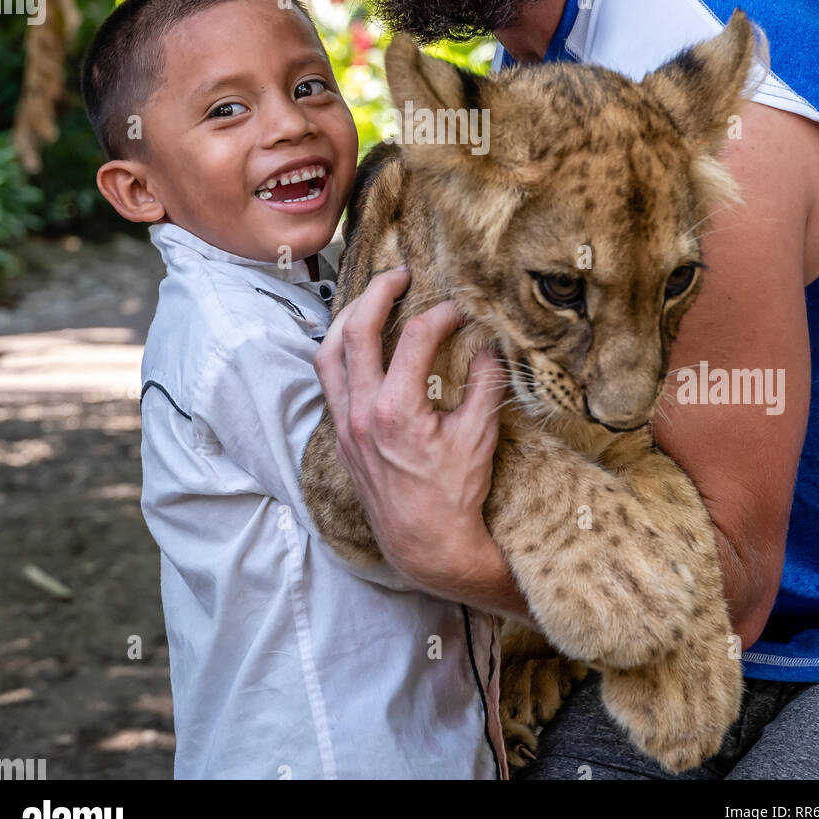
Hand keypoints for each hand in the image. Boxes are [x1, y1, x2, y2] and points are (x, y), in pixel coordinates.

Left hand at [314, 268, 520, 606]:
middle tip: (401, 274)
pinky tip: (359, 343)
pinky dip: (339, 351)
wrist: (425, 544)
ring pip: (327, 353)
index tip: (460, 311)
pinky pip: (328, 379)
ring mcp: (344, 424)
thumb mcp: (479, 435)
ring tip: (371, 298)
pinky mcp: (340, 435)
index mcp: (395, 410)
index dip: (440, 315)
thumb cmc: (454, 495)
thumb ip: (485, 382)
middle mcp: (360, 412)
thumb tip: (491, 343)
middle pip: (355, 330)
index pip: (414, 338)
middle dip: (378, 292)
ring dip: (347, 317)